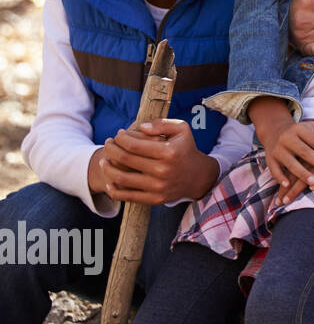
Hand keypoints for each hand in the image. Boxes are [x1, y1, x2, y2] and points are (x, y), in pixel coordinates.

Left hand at [99, 120, 220, 203]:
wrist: (198, 177)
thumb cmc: (185, 149)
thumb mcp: (182, 129)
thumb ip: (163, 123)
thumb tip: (141, 127)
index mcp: (168, 152)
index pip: (133, 145)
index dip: (120, 138)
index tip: (118, 134)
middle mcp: (163, 170)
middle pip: (124, 159)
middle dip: (111, 149)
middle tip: (108, 144)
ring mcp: (158, 187)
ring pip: (121, 178)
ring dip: (107, 168)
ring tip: (104, 160)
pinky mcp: (155, 199)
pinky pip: (127, 196)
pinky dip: (113, 189)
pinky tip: (110, 180)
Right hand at [259, 116, 313, 192]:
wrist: (274, 132)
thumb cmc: (302, 133)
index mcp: (300, 129)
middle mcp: (287, 138)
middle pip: (304, 152)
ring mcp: (277, 149)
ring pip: (290, 162)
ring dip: (301, 173)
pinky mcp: (270, 159)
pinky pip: (274, 169)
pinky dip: (279, 177)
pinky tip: (287, 185)